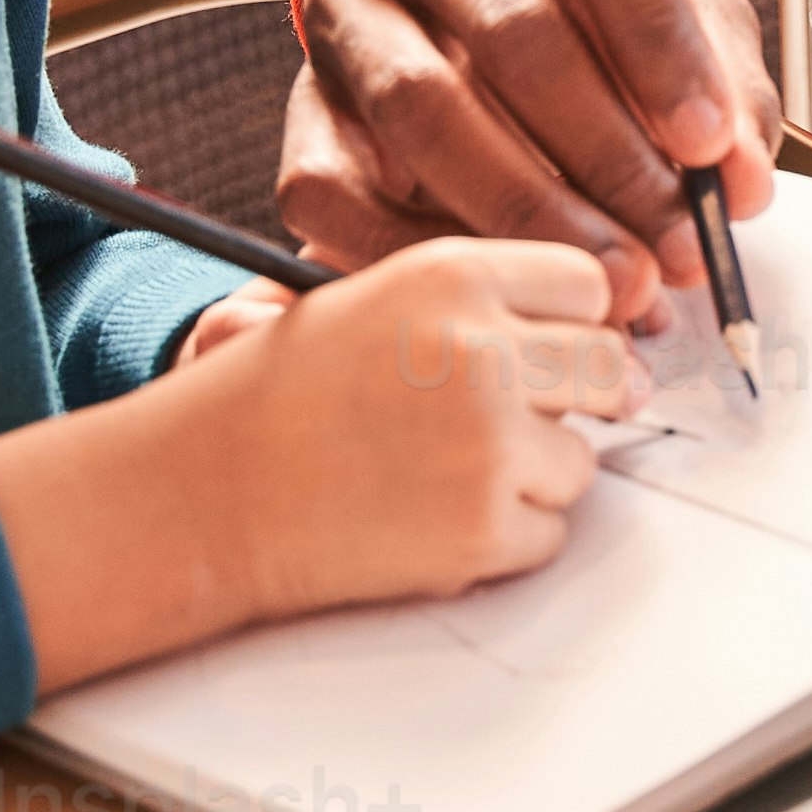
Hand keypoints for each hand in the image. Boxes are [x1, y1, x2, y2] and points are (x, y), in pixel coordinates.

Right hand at [0, 241, 634, 686]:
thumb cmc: (271, 396)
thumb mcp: (363, 299)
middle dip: (590, 395)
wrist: (201, 494)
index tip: (561, 346)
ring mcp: (487, 446)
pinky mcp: (481, 530)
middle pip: (610, 368)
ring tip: (440, 472)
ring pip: (580, 461)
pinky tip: (428, 518)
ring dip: (533, 474)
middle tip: (542, 416)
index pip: (586, 284)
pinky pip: (547, 534)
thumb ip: (469, 299)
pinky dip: (503, 537)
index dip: (576, 320)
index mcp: (450, 273)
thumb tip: (597, 318)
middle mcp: (480, 350)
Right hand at [282, 0, 780, 317]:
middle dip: (607, 156)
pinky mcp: (302, 98)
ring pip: (421, 110)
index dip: (657, 36)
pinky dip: (418, 248)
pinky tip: (502, 282)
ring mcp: (338, 1)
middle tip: (674, 251)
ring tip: (615, 285)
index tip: (710, 144)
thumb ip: (724, 81)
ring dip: (528, 213)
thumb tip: (735, 185)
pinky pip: (335, 187)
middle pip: (508, 28)